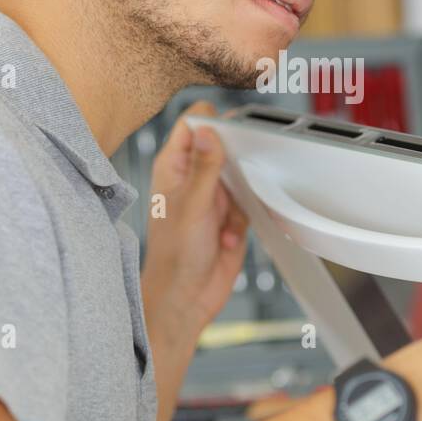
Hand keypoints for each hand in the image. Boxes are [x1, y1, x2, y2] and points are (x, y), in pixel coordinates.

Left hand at [140, 101, 249, 347]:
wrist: (187, 298)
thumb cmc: (175, 256)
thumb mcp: (192, 207)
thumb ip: (204, 168)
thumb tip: (209, 130)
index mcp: (173, 167)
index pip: (192, 125)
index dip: (212, 123)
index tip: (231, 133)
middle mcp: (192, 177)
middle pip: (222, 146)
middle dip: (234, 165)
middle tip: (234, 180)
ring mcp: (211, 196)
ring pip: (240, 174)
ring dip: (239, 199)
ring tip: (223, 221)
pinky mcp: (229, 214)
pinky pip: (248, 201)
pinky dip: (243, 219)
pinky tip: (227, 237)